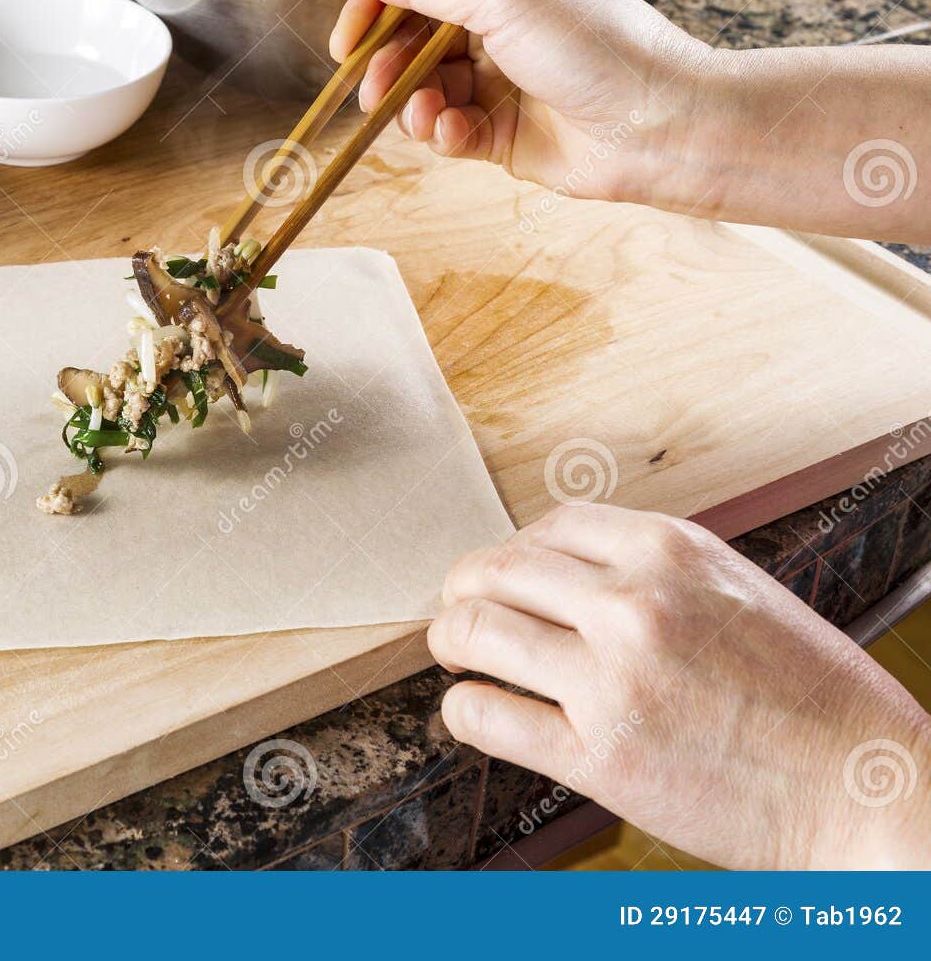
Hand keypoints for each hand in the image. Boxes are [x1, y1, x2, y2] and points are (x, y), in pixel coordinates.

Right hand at [332, 0, 716, 210]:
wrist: (660, 127)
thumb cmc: (599, 46)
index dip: (376, 10)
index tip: (347, 40)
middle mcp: (499, 26)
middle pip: (412, 40)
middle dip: (389, 66)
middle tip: (374, 88)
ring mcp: (499, 81)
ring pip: (423, 90)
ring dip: (413, 104)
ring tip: (425, 115)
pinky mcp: (500, 133)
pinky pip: (448, 132)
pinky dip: (442, 134)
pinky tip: (455, 134)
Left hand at [430, 503, 930, 868]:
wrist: (869, 791)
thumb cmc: (814, 698)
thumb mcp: (739, 591)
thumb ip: (655, 574)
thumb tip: (566, 571)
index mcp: (672, 551)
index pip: (548, 527)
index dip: (512, 551)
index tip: (502, 576)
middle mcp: (634, 603)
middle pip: (495, 570)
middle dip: (462, 590)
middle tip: (457, 612)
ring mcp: (612, 679)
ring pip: (475, 631)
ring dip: (450, 640)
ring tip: (456, 653)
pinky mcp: (598, 757)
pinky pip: (486, 714)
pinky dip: (463, 709)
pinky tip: (472, 710)